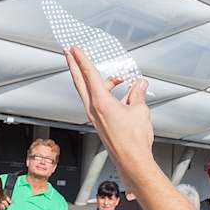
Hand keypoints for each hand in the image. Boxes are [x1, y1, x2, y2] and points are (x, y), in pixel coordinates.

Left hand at [65, 47, 154, 173]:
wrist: (132, 161)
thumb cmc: (134, 140)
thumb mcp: (140, 110)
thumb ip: (138, 94)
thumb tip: (140, 84)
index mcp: (101, 102)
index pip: (89, 74)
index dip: (82, 58)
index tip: (74, 48)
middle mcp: (94, 109)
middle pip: (80, 81)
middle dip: (74, 65)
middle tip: (69, 52)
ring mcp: (95, 117)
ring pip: (91, 92)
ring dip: (102, 81)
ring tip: (120, 78)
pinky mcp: (100, 123)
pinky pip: (99, 102)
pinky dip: (107, 94)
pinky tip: (122, 95)